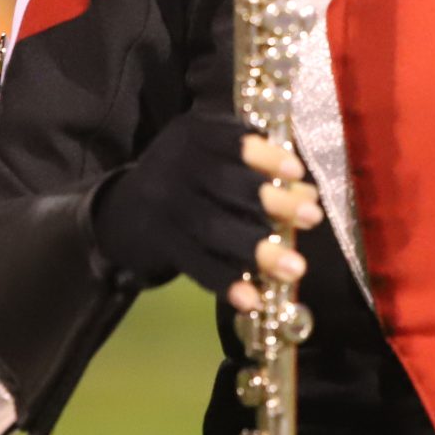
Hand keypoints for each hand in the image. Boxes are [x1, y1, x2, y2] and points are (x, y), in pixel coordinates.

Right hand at [89, 108, 320, 306]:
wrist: (121, 210)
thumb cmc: (186, 179)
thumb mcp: (211, 158)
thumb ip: (255, 171)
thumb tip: (308, 194)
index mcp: (191, 134)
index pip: (229, 140)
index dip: (264, 156)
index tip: (297, 172)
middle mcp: (172, 164)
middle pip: (226, 184)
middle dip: (273, 203)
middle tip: (314, 217)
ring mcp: (162, 205)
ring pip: (213, 228)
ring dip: (258, 250)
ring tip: (296, 268)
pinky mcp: (158, 242)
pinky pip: (195, 264)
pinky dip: (226, 282)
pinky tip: (253, 300)